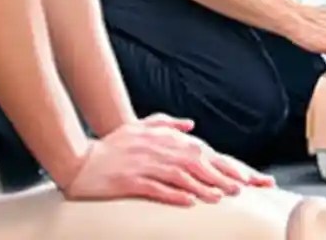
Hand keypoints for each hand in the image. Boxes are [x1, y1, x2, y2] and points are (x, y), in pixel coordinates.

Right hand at [60, 114, 273, 205]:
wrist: (77, 159)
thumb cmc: (111, 147)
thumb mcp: (140, 128)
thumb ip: (167, 124)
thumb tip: (190, 125)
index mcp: (166, 140)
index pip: (204, 153)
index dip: (227, 166)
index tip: (248, 178)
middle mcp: (159, 150)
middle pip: (198, 163)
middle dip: (222, 176)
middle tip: (243, 189)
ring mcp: (145, 165)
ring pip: (181, 176)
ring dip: (203, 187)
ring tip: (221, 197)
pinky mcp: (130, 181)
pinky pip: (156, 188)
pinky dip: (174, 195)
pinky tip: (189, 202)